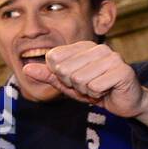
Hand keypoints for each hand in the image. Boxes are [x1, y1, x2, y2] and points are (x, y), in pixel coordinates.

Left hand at [27, 41, 147, 124]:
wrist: (123, 101)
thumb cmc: (94, 90)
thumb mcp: (66, 83)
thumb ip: (47, 75)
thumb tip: (25, 69)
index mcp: (83, 47)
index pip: (53, 58)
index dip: (59, 75)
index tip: (74, 79)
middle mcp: (98, 48)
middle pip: (64, 70)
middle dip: (73, 85)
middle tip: (87, 85)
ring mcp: (112, 57)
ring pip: (79, 79)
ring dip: (86, 90)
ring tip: (97, 88)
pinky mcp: (122, 70)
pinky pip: (95, 87)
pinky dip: (97, 94)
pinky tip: (106, 91)